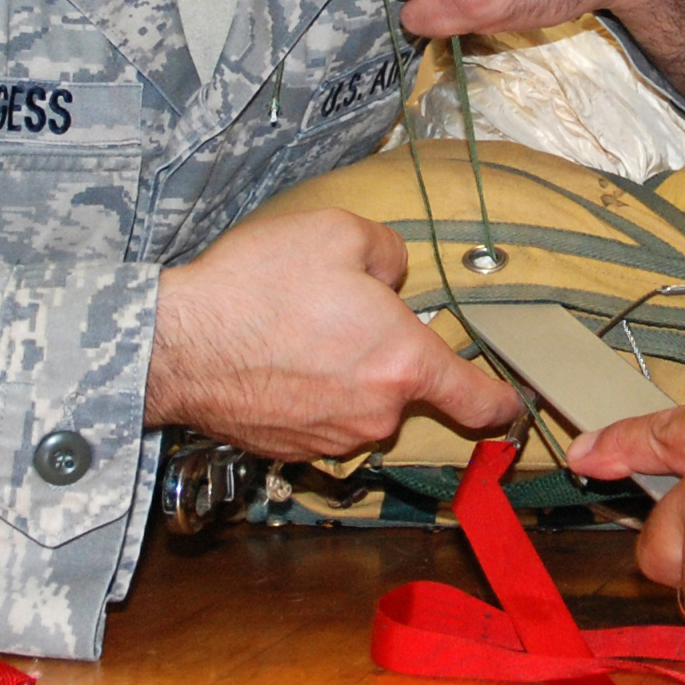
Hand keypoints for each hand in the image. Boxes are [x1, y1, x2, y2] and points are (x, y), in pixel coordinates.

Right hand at [148, 206, 521, 457]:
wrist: (176, 344)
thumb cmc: (255, 288)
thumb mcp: (338, 233)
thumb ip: (389, 254)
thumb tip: (392, 279)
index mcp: (403, 362)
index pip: (477, 400)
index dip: (500, 403)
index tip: (509, 403)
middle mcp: (376, 413)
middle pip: (405, 390)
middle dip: (385, 357)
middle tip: (337, 318)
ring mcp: (333, 439)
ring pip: (360, 404)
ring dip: (343, 376)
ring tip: (294, 336)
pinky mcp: (292, 451)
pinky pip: (320, 419)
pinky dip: (308, 395)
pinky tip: (274, 361)